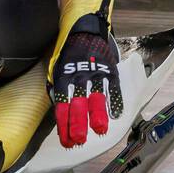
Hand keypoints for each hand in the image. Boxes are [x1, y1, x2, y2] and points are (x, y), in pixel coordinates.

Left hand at [51, 26, 122, 147]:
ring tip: (99, 130)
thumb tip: (59, 113)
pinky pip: (113, 87)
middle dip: (78, 123)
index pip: (62, 105)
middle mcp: (79, 77)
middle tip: (79, 139)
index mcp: (63, 78)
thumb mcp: (56, 70)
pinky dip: (115, 100)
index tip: (66, 140)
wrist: (85, 32)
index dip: (64, 124)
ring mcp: (95, 73)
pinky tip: (116, 114)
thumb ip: (58, 90)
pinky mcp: (109, 70)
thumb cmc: (69, 56)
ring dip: (98, 115)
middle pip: (78, 103)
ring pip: (96, 97)